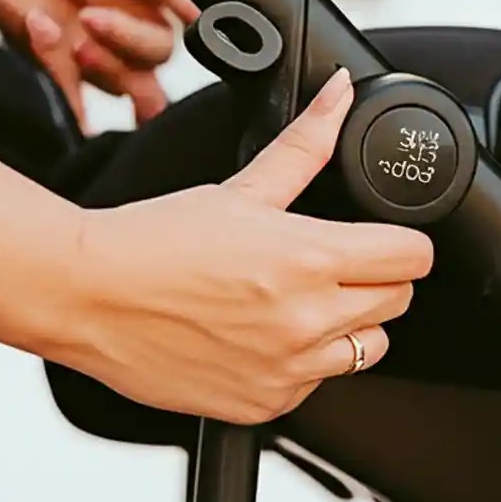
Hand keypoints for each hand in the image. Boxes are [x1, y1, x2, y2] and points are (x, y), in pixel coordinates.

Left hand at [0, 0, 198, 126]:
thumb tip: (209, 16)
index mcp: (148, 1)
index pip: (171, 45)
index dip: (141, 34)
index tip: (108, 10)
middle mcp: (126, 28)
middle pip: (150, 69)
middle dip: (120, 45)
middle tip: (87, 18)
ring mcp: (93, 50)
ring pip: (119, 87)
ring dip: (95, 63)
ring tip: (59, 28)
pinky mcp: (58, 65)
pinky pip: (79, 102)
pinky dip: (77, 108)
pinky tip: (70, 96)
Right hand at [45, 70, 435, 423]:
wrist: (87, 297)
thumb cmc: (154, 242)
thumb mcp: (241, 189)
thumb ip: (305, 146)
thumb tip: (338, 96)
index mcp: (310, 259)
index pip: (412, 257)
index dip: (401, 243)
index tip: (381, 241)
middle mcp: (307, 320)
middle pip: (398, 302)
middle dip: (375, 280)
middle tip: (330, 266)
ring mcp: (288, 369)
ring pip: (368, 350)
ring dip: (349, 326)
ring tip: (299, 303)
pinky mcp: (264, 405)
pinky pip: (316, 385)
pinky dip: (302, 364)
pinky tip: (264, 337)